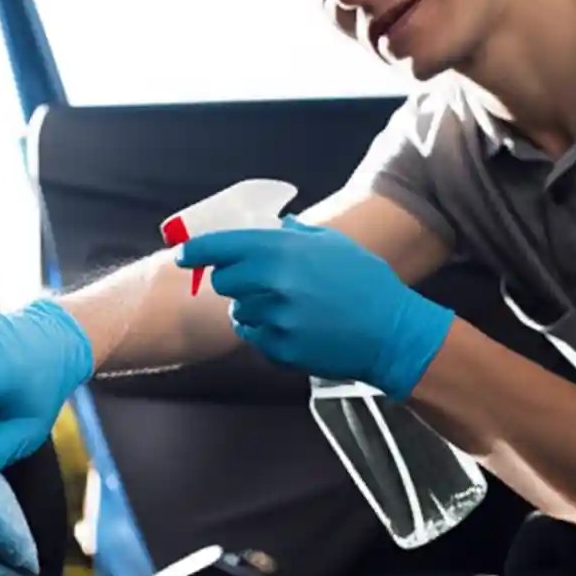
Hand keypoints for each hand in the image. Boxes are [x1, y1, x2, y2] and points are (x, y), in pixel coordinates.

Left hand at [176, 217, 454, 399]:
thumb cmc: (365, 283)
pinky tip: (296, 326)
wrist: (392, 333)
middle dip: (233, 279)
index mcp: (283, 251)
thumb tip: (263, 225)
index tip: (183, 253)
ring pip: (238, 311)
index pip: (222, 247)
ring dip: (252, 307)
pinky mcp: (280, 350)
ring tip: (288, 305)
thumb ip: (291, 234)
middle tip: (256, 280)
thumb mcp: (331, 244)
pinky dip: (267, 332)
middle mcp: (274, 284)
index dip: (197, 250)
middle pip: (223, 281)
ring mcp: (276, 320)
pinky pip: (255, 337)